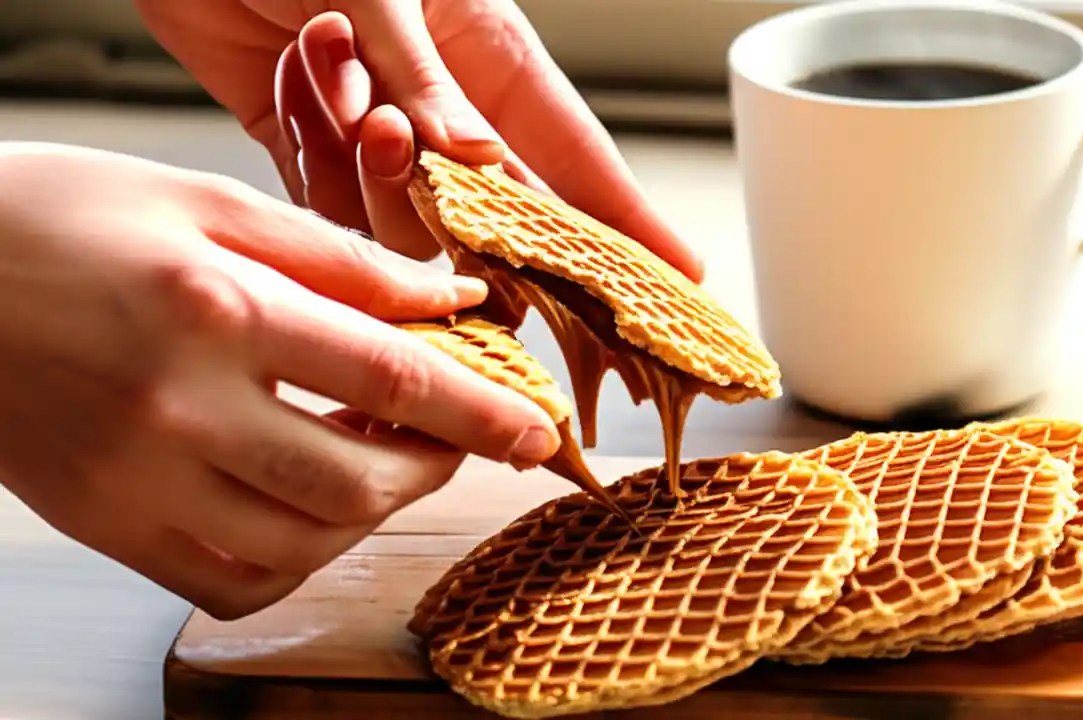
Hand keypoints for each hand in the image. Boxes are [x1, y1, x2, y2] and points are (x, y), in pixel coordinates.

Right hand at [0, 143, 560, 618]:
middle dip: (437, 467)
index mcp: (217, 310)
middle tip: (459, 438)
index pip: (391, 378)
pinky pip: (232, 581)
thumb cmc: (61, 220)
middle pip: (359, 481)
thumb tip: (443, 300)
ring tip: (387, 460)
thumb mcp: (207, 203)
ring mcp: (137, 480)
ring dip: (374, 511)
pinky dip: (297, 559)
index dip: (482, 410)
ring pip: (305, 543)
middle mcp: (178, 408)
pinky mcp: (107, 526)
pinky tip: (311, 510)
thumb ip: (338, 259)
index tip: (537, 429)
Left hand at [134, 0, 703, 278]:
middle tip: (452, 219)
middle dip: (484, 238)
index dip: (630, 225)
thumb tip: (480, 167)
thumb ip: (428, 82)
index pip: (582, 161)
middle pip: (498, 217)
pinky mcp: (319, 154)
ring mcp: (388, 142)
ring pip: (405, 224)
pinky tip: (298, 79)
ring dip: (361, 164)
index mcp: (497, 63)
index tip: (679, 279)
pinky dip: (312, 162)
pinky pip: (331, 211)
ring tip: (333, 66)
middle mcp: (452, 114)